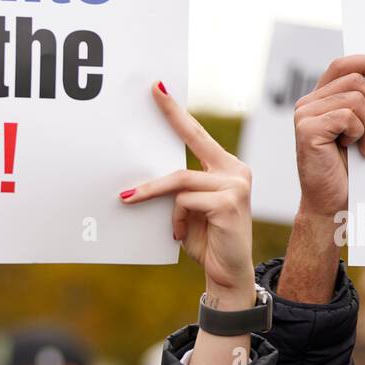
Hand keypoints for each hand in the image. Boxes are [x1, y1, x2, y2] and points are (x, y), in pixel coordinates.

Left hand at [119, 82, 254, 308]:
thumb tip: (147, 173)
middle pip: (194, 140)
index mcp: (225, 168)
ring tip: (129, 201)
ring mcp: (235, 184)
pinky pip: (184, 200)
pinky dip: (174, 218)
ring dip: (151, 192)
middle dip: (172, 116)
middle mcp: (235, 170)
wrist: (227, 274)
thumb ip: (178, 189)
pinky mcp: (229, 202)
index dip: (178, 113)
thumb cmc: (206, 241)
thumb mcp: (187, 210)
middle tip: (153, 92)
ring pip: (180, 179)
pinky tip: (178, 234)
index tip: (160, 89)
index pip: (198, 135)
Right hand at [293, 54, 364, 218]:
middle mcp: (307, 104)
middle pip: (356, 80)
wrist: (332, 202)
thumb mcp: (362, 127)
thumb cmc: (348, 169)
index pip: (342, 65)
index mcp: (320, 101)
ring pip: (356, 98)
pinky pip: (348, 116)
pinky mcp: (307, 129)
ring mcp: (304, 115)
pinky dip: (360, 133)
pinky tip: (354, 148)